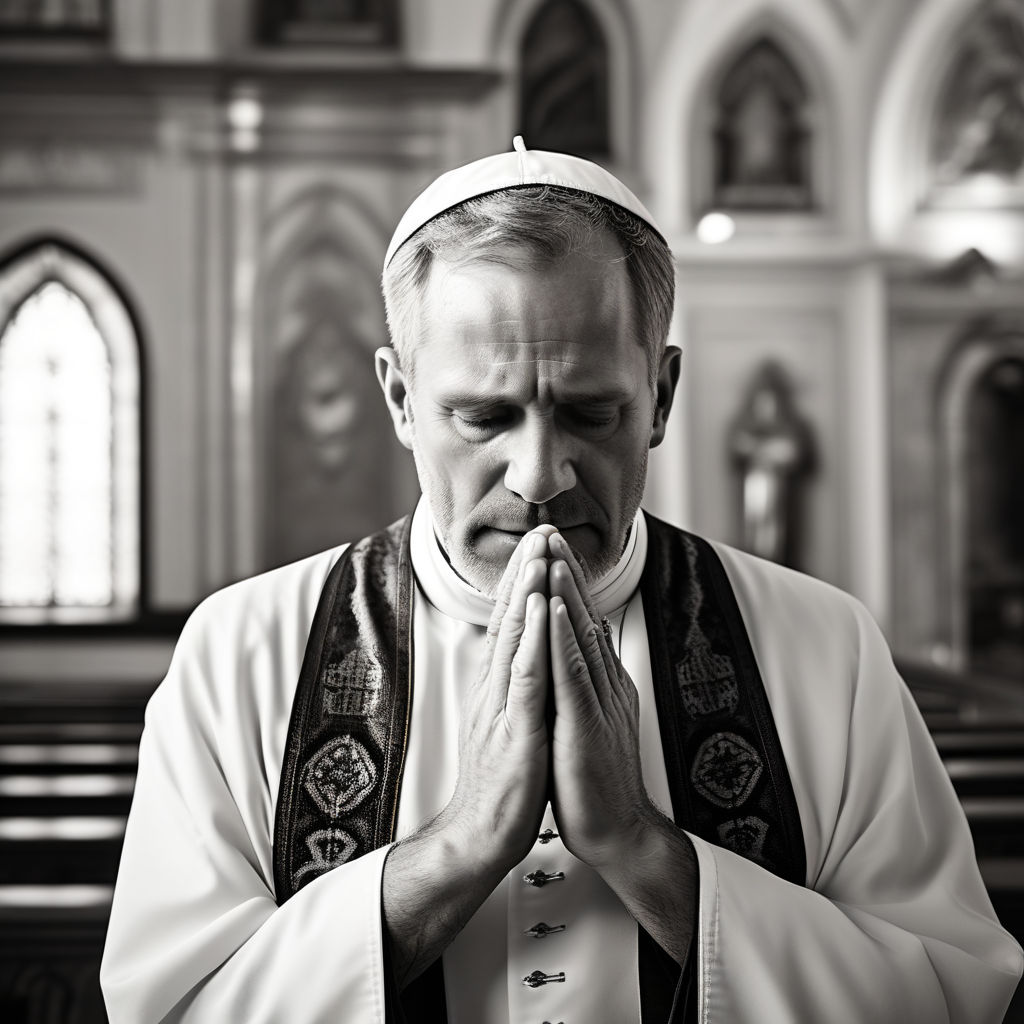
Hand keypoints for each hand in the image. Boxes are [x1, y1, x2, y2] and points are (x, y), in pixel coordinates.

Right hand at [437, 527, 553, 875]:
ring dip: (526, 595)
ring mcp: (502, 708)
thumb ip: (515, 684)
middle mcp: (495, 688)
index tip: (540, 544)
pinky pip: (523, 682)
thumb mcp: (508, 720)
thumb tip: (525, 653)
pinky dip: (531, 644)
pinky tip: (537, 615)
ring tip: (539, 555)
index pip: (511, 622)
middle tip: (541, 530)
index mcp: (499, 684)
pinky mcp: (513, 733)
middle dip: (526, 572)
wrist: (481, 833)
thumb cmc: (503, 780)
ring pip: (514, 641)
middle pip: (509, 620)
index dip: (524, 582)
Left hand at [546, 531, 661, 869]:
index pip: (580, 621)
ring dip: (565, 593)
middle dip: (565, 572)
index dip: (566, 583)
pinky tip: (552, 612)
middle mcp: (603, 683)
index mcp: (599, 681)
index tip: (550, 546)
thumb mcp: (588, 717)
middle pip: (582, 618)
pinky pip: (573, 675)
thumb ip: (584, 682)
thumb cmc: (594, 777)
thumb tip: (576, 651)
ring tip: (552, 554)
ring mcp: (598, 703)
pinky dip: (562, 640)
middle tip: (549, 530)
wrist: (616, 830)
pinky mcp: (586, 726)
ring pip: (579, 637)